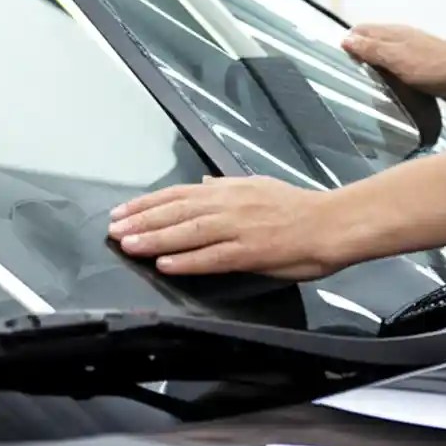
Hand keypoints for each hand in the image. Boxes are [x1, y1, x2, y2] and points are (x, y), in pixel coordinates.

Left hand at [107, 176, 343, 280]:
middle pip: (176, 211)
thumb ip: (226, 187)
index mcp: (229, 189)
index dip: (146, 203)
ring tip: (128, 244)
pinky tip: (165, 264)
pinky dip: (187, 260)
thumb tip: (202, 182)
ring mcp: (239, 228)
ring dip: (154, 238)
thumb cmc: (298, 208)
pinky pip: (213, 257)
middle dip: (141, 221)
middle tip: (113, 230)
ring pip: (188, 232)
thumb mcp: (257, 186)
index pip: (177, 193)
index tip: (121, 212)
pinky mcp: (251, 252)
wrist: (333, 223)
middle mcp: (229, 204)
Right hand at [342, 24, 445, 103]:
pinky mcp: (421, 70)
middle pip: (371, 43)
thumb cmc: (435, 66)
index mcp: (393, 34)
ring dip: (374, 67)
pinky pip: (397, 70)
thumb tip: (346, 40)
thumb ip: (371, 49)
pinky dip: (389, 77)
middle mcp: (400, 41)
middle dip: (358, 54)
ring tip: (364, 84)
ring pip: (384, 57)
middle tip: (348, 74)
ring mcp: (411, 55)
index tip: (339, 60)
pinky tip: (388, 90)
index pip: (361, 31)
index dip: (348, 42)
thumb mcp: (396, 58)